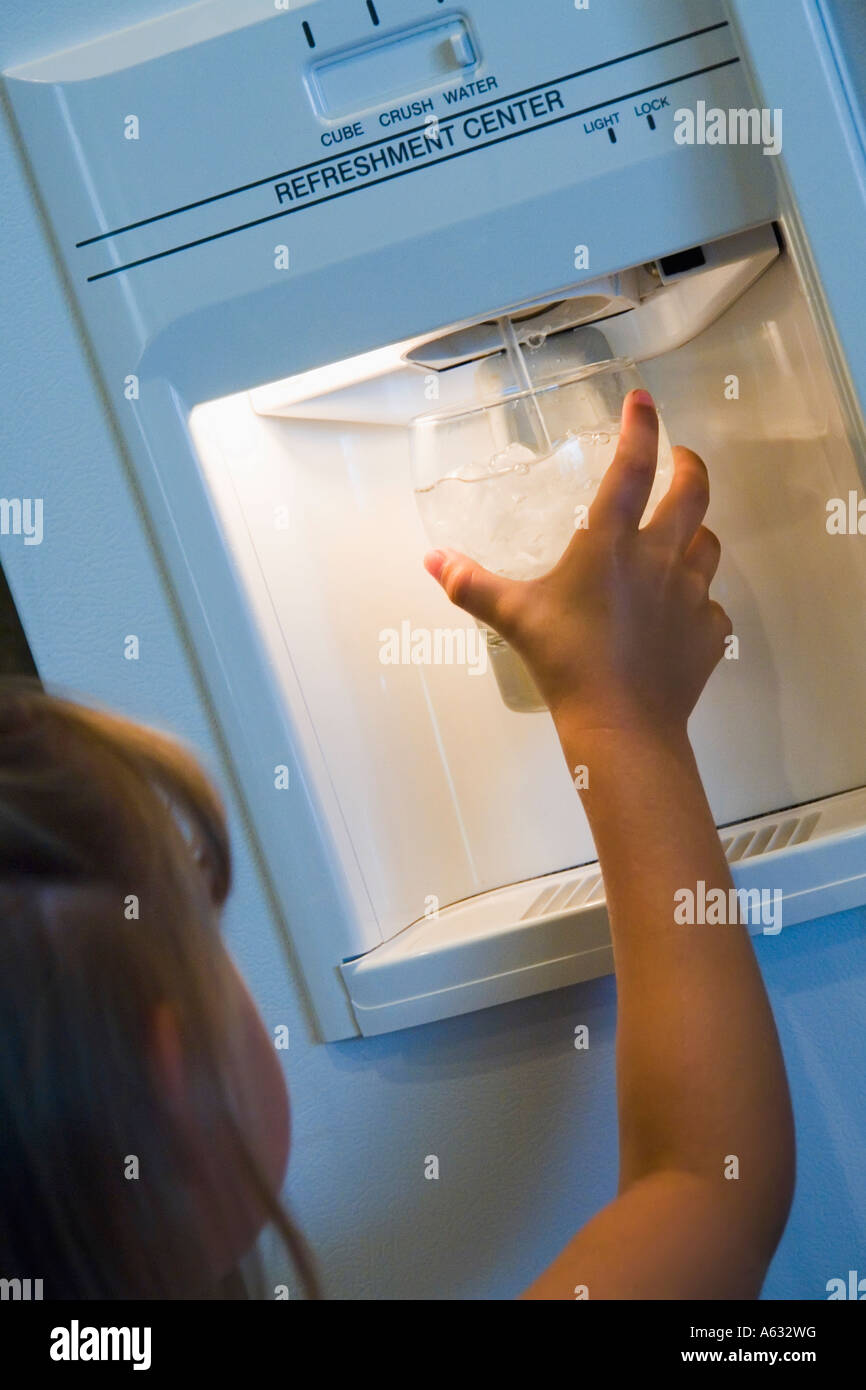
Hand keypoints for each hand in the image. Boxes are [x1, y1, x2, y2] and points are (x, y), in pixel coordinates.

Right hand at [424, 390, 731, 741]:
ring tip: (682, 534)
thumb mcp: (514, 618)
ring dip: (697, 531)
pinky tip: (679, 615)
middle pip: (693, 492)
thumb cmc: (567, 663)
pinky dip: (698, 602)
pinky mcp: (710, 633)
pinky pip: (711, 606)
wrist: (623, 726)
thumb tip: (435, 561)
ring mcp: (692, 595)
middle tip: (680, 458)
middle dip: (688, 465)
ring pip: (709, 545)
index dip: (641, 426)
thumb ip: (473, 585)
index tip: (643, 400)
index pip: (633, 467)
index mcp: (612, 543)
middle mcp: (661, 558)